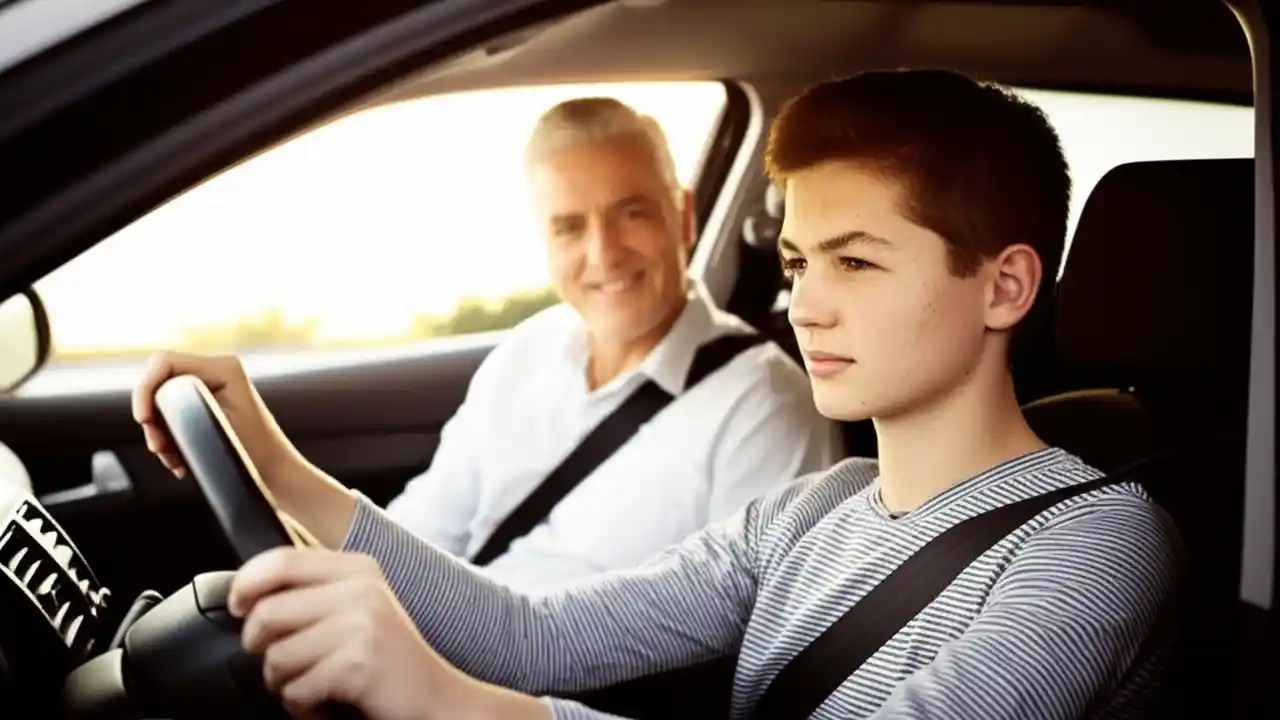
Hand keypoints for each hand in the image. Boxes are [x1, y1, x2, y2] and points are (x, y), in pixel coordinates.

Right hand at [132, 351, 297, 480]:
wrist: (276, 474)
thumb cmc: (254, 455)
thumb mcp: (216, 429)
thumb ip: (182, 414)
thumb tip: (153, 413)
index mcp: (223, 367)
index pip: (164, 363)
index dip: (144, 388)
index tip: (143, 421)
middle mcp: (215, 370)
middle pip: (160, 382)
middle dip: (153, 418)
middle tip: (159, 448)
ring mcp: (211, 387)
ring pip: (162, 402)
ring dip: (160, 433)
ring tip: (173, 461)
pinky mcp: (206, 405)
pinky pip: (172, 415)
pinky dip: (169, 439)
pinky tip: (179, 461)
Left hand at [231, 548, 501, 719]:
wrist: (439, 701)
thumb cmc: (391, 663)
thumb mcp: (359, 610)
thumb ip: (315, 595)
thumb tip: (247, 597)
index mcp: (358, 569)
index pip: (281, 560)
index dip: (246, 584)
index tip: (238, 608)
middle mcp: (361, 588)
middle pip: (267, 612)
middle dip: (262, 650)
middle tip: (288, 665)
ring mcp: (362, 623)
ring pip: (275, 657)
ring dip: (286, 684)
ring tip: (316, 685)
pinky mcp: (359, 661)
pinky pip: (296, 690)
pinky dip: (303, 707)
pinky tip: (328, 703)